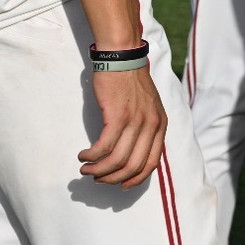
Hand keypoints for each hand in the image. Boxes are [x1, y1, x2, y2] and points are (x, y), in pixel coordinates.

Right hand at [80, 67, 167, 187]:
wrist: (123, 58)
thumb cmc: (131, 83)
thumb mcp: (149, 107)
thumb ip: (146, 128)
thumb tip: (132, 154)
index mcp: (161, 125)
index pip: (151, 163)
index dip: (135, 179)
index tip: (120, 185)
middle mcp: (151, 125)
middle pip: (133, 166)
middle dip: (113, 178)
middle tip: (97, 178)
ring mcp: (136, 121)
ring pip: (116, 160)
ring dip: (98, 170)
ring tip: (86, 168)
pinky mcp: (118, 116)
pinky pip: (103, 147)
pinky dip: (91, 156)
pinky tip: (83, 155)